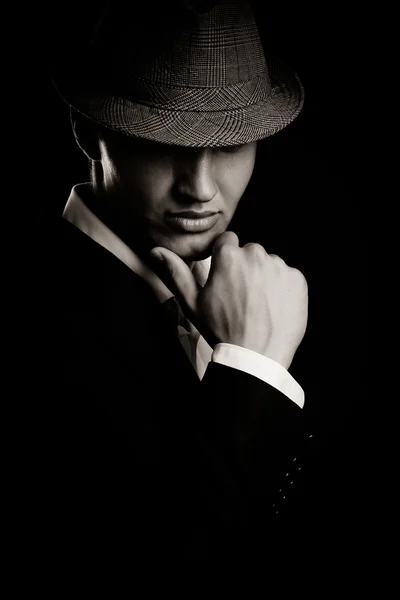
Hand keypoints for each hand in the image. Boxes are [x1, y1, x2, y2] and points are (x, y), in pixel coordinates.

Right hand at [149, 232, 307, 368]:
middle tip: (240, 297)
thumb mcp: (192, 302)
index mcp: (229, 256)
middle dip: (245, 268)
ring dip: (264, 278)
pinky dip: (282, 289)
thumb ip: (175, 273)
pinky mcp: (298, 280)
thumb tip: (156, 252)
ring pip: (269, 264)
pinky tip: (273, 308)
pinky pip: (288, 277)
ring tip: (257, 306)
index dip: (224, 261)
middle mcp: (256, 254)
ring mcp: (280, 267)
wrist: (255, 357)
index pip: (227, 242)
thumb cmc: (221, 330)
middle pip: (249, 253)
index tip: (225, 279)